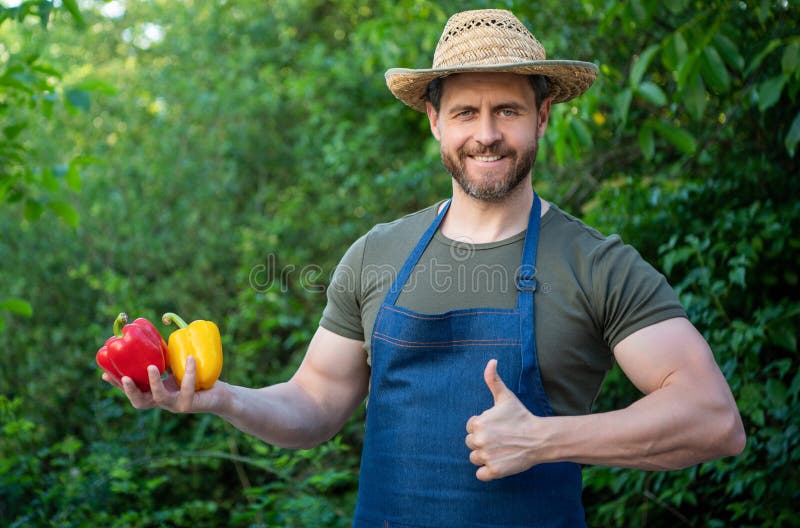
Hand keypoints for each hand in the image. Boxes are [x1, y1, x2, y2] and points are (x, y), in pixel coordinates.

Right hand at [102, 355, 224, 413]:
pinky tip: (189, 358)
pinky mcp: (190, 404)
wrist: (221, 395)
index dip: (117, 385)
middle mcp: (163, 403)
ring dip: (154, 383)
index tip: (104, 372)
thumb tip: (153, 334)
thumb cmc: (199, 379)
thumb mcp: (178, 366)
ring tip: (152, 367)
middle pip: (140, 402)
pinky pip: (187, 388)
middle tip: (123, 377)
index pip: (133, 392)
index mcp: (156, 394)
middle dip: (130, 390)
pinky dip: (188, 372)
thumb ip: (166, 357)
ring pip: (159, 398)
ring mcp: (176, 405)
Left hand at [465, 359, 540, 480]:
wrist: (539, 438)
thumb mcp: (505, 396)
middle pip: (471, 443)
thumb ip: (493, 379)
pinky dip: (487, 471)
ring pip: (474, 459)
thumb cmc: (520, 416)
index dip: (483, 427)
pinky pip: (480, 474)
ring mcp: (486, 456)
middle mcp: (479, 440)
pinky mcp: (494, 471)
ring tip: (500, 449)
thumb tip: (491, 361)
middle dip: (483, 442)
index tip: (497, 427)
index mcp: (477, 423)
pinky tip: (499, 462)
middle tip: (500, 438)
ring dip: (484, 456)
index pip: (470, 427)